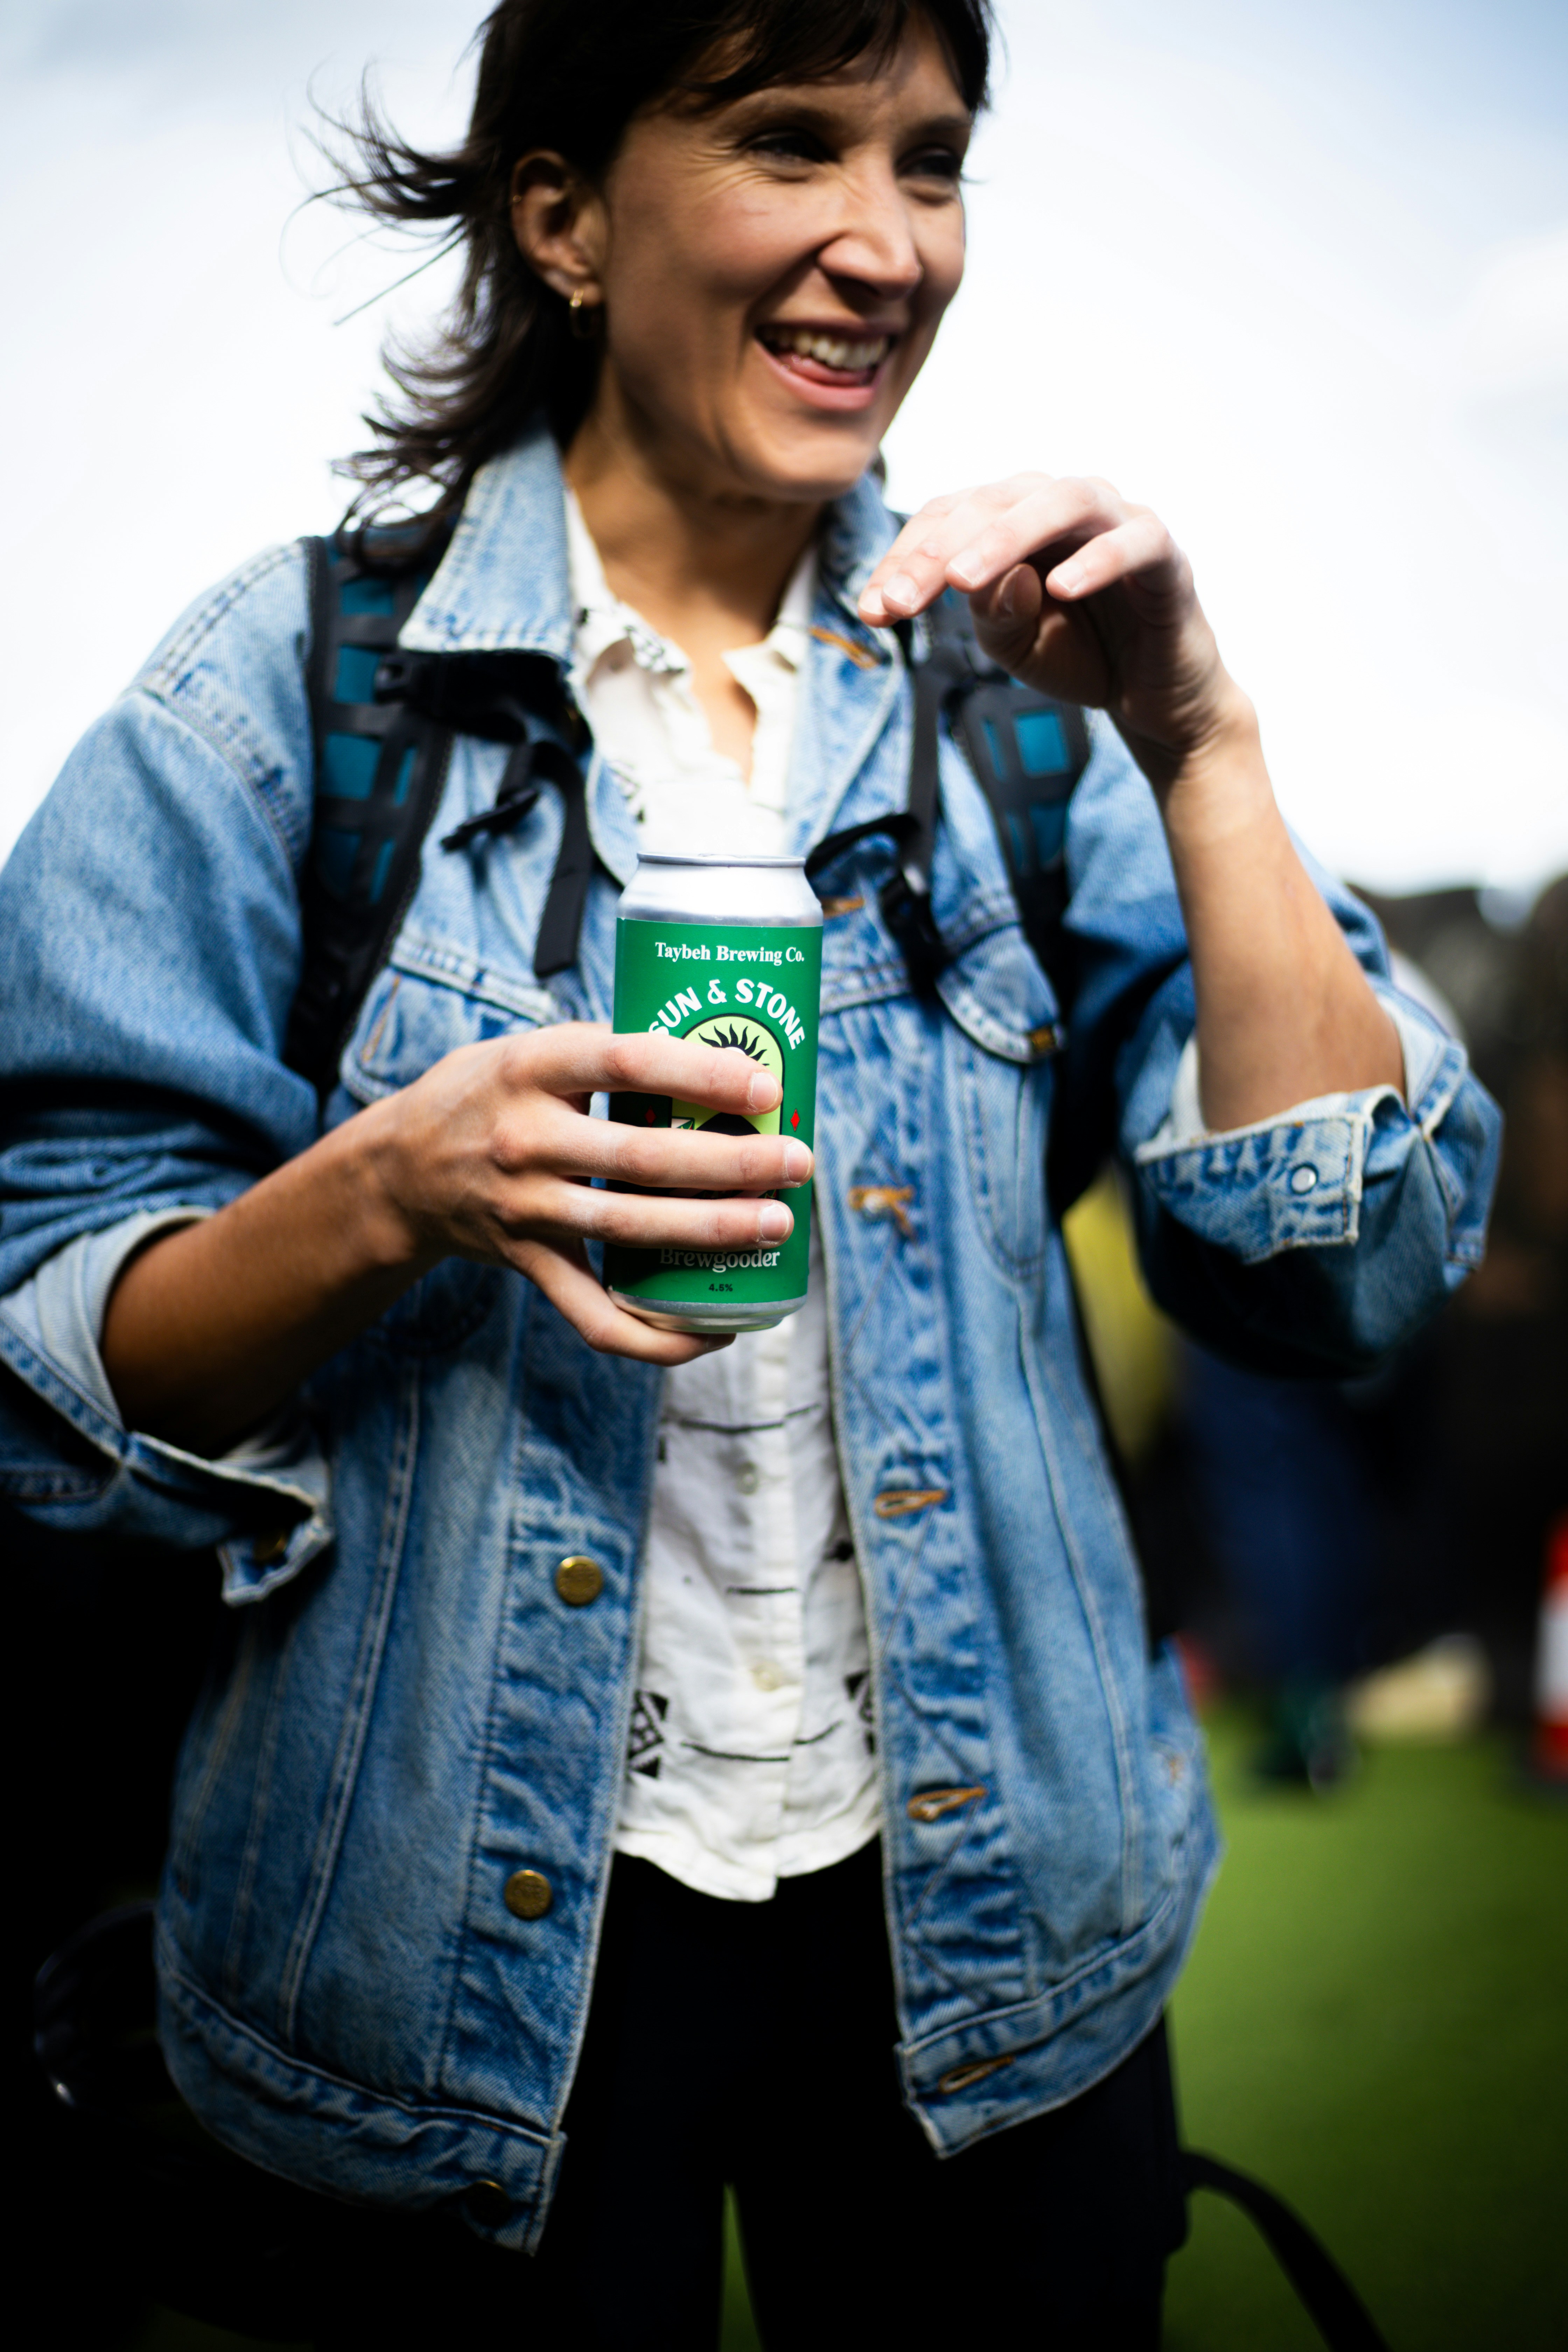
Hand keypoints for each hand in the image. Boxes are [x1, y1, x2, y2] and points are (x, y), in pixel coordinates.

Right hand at [370, 1022, 812, 1365]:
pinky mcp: (529, 1263)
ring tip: (777, 1225)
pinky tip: (716, 1329)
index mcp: (530, 1068)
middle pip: (642, 1157)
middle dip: (731, 1164)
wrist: (399, 1170)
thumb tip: (711, 1047)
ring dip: (712, 1232)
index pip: (625, 1062)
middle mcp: (526, 1141)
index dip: (700, 1074)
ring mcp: (525, 1208)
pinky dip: (658, 1336)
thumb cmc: (486, 1095)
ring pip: (630, 1230)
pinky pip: (596, 1316)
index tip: (763, 1086)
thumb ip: (601, 1047)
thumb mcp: (526, 1047)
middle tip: (796, 1162)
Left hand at [858, 473, 1251, 794]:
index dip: (907, 557)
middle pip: (995, 500)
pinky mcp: (1167, 555)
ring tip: (963, 578)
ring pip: (1064, 500)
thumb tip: (981, 580)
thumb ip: (992, 613)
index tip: (873, 611)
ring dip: (1007, 537)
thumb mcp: (1016, 645)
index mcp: (1019, 519)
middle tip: (902, 599)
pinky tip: (1059, 588)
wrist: (1152, 700)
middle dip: (941, 550)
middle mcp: (1066, 506)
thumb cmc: (1079, 656)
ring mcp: (1120, 521)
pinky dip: (1098, 559)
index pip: (953, 515)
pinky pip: (1136, 540)